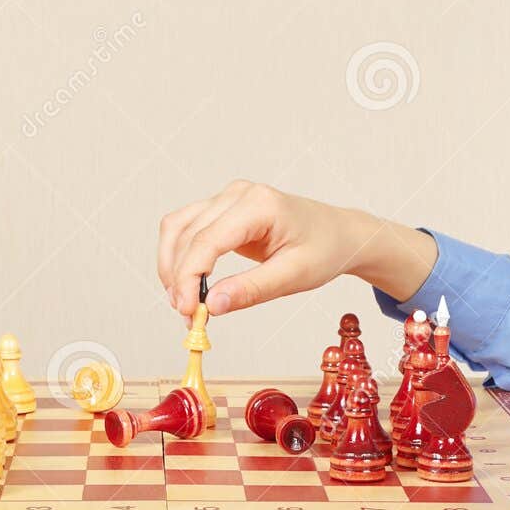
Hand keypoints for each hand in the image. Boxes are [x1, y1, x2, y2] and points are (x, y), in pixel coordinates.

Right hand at [156, 180, 436, 316]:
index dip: (189, 277)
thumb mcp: (294, 276)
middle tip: (187, 316)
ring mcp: (227, 197)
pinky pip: (186, 228)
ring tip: (183, 303)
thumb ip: (251, 290)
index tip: (188, 312)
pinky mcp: (221, 208)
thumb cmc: (323, 250)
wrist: (338, 234)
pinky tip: (186, 284)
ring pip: (178, 228)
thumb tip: (211, 306)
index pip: (207, 240)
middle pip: (186, 234)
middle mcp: (238, 193)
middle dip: (178, 277)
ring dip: (172, 266)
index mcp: (260, 205)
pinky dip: (179, 256)